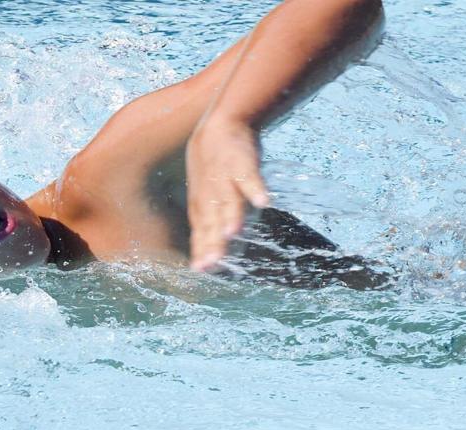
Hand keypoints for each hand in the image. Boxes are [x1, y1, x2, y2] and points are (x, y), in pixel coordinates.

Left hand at [185, 118, 270, 271]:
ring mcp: (226, 178)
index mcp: (202, 203)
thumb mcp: (204, 194)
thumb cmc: (212, 165)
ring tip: (233, 233)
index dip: (201, 249)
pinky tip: (263, 202)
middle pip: (213, 221)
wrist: (222, 123)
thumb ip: (208, 221)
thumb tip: (209, 253)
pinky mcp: (243, 163)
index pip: (201, 231)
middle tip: (212, 263)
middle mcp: (211, 193)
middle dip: (212, 241)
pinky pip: (250, 177)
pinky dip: (256, 188)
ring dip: (231, 216)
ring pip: (228, 200)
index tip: (201, 270)